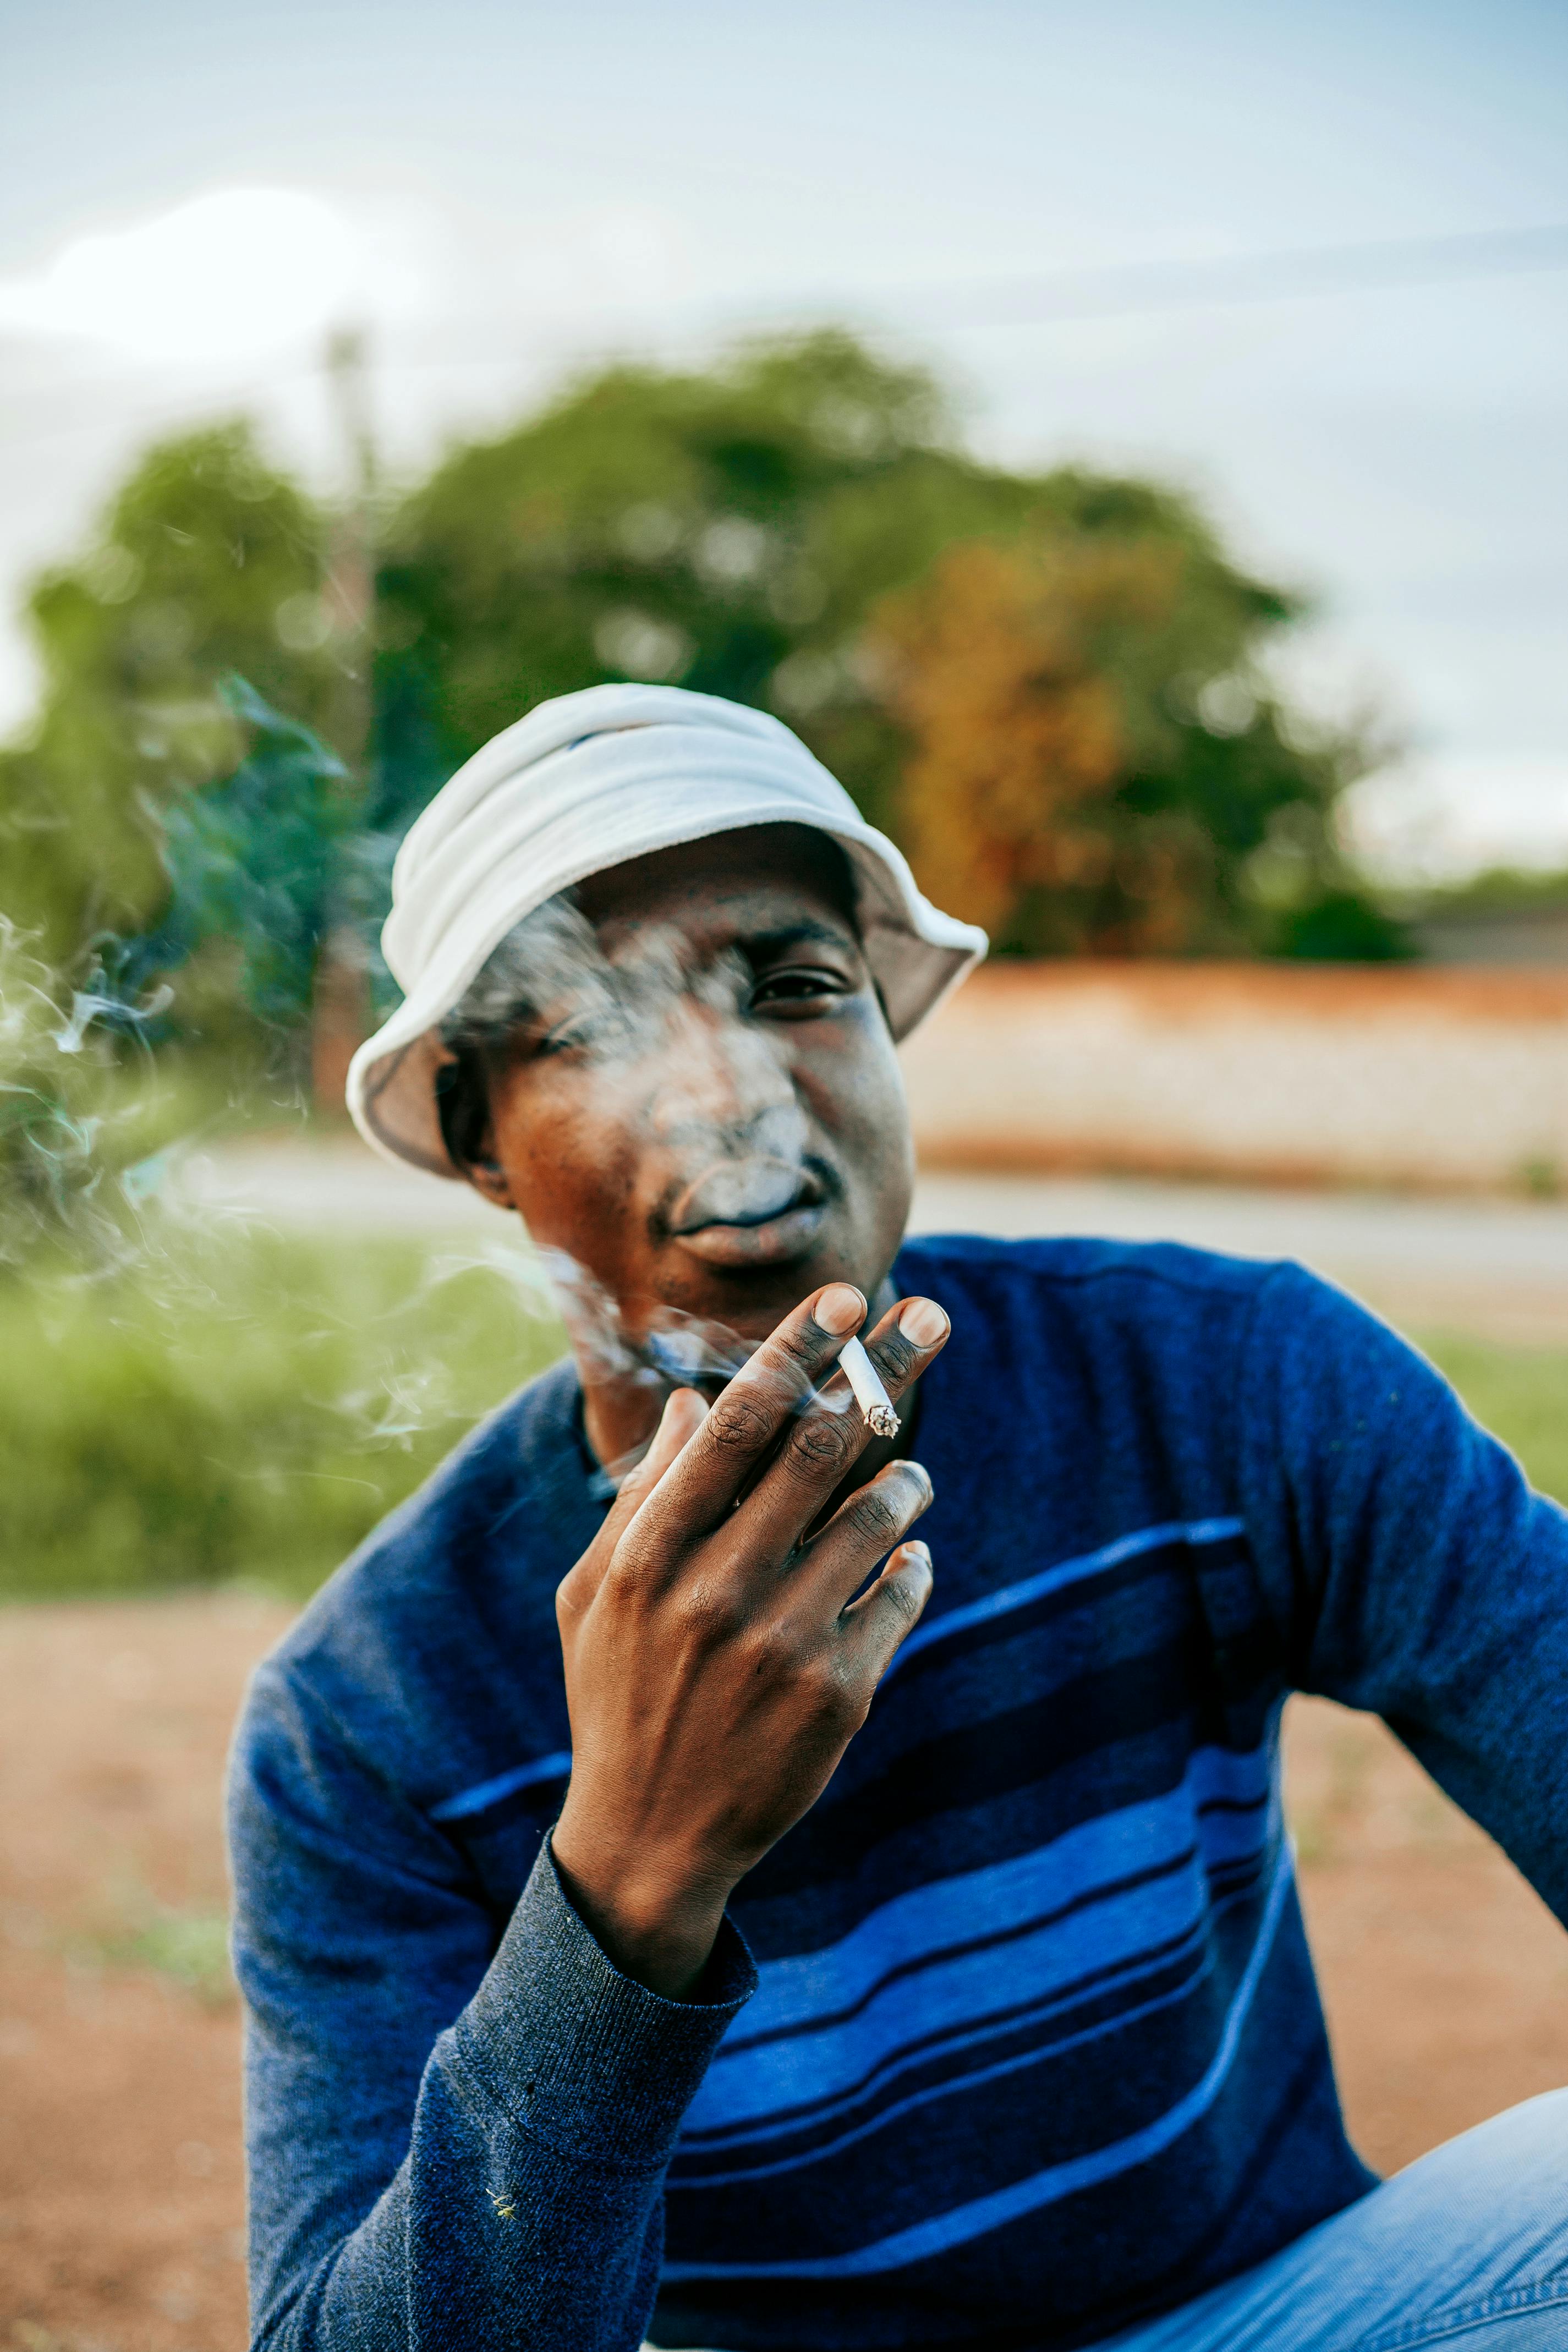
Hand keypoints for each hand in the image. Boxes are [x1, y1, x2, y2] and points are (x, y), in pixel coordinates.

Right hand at [550, 1283, 948, 1996]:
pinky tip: (902, 1557)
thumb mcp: (595, 1595)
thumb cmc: (616, 1695)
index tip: (848, 1295)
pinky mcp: (839, 1694)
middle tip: (933, 1315)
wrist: (649, 1840)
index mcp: (651, 1553)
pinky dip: (911, 1562)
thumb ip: (642, 1499)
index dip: (798, 1351)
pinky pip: (900, 1593)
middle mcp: (718, 1589)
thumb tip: (698, 1406)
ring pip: (877, 1515)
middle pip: (820, 1447)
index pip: (739, 1423)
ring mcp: (783, 1643)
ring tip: (905, 1475)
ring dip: (903, 1478)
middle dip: (885, 1369)